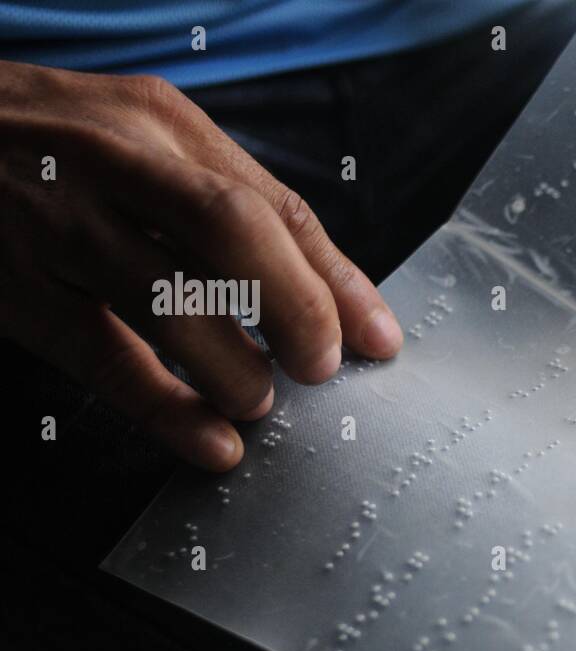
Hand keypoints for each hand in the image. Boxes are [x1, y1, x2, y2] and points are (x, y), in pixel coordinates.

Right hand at [0, 61, 402, 470]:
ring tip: (260, 401)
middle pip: (231, 229)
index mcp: (160, 124)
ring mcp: (54, 221)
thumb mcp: (140, 145)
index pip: (273, 204)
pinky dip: (167, 408)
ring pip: (168, 296)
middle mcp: (112, 161)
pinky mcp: (11, 285)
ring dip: (234, 365)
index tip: (379, 341)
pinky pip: (103, 356)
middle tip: (321, 369)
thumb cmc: (48, 148)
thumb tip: (329, 292)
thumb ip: (228, 204)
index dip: (336, 280)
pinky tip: (210, 441)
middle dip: (295, 307)